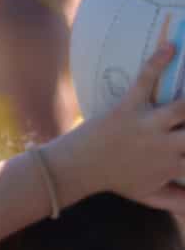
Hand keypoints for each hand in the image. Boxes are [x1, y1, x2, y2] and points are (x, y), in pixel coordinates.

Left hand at [47, 36, 184, 213]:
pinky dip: (157, 62)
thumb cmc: (116, 179)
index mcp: (173, 166)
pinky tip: (171, 47)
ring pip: (183, 107)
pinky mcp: (127, 106)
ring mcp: (147, 123)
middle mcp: (165, 145)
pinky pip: (144, 81)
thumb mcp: (150, 197)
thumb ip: (181, 202)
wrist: (75, 166)